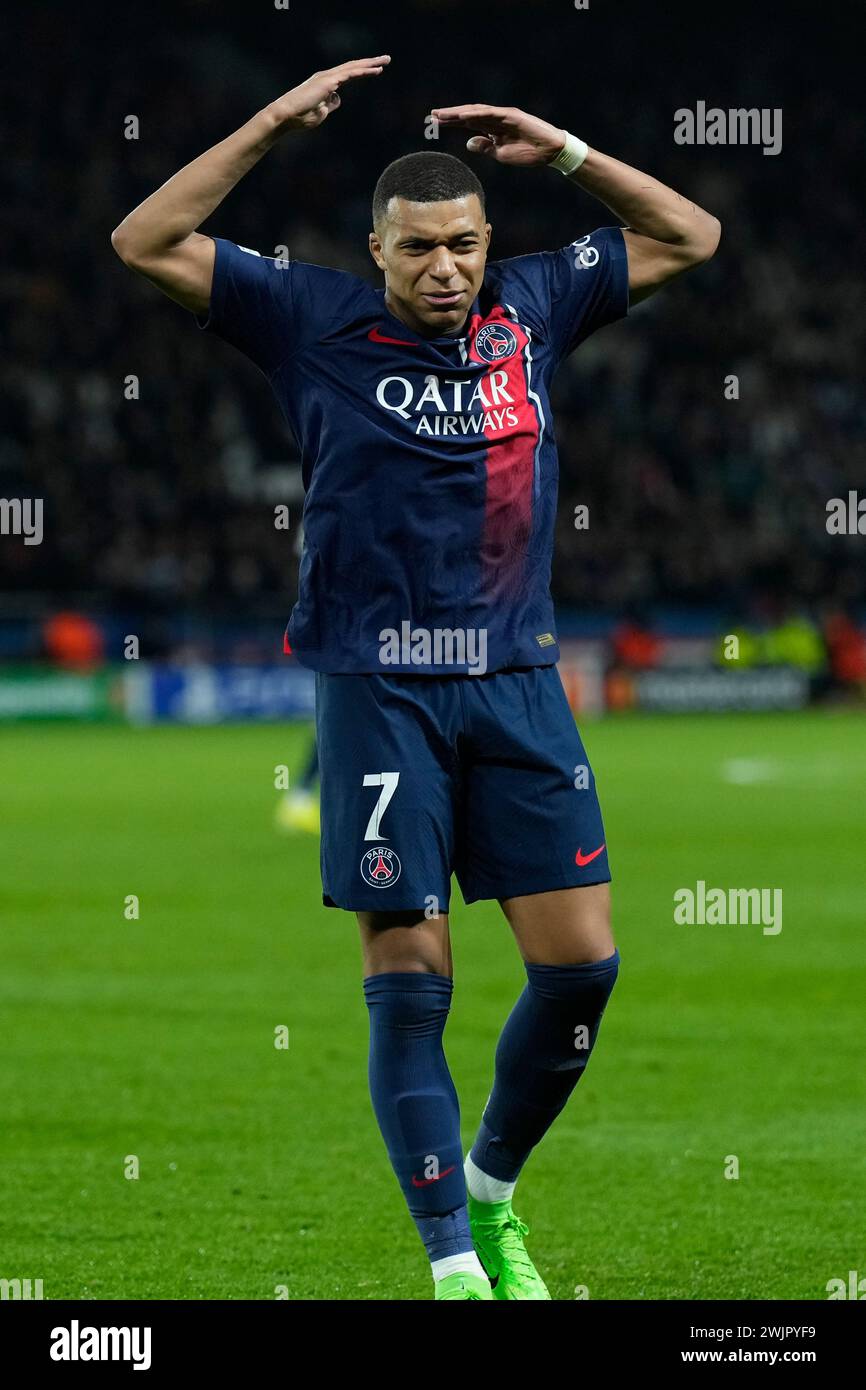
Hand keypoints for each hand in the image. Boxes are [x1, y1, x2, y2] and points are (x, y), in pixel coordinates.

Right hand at [270, 56, 390, 131]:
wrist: (286, 116)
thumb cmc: (300, 117)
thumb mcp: (321, 113)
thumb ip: (330, 105)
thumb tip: (338, 99)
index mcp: (326, 83)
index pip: (348, 75)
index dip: (362, 71)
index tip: (376, 70)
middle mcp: (327, 76)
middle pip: (353, 67)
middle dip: (370, 63)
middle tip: (386, 59)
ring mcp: (328, 77)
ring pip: (354, 67)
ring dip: (370, 64)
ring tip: (386, 61)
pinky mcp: (328, 81)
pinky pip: (350, 74)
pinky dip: (363, 71)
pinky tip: (376, 70)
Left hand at [430, 104, 565, 166]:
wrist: (549, 151)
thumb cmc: (527, 153)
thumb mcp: (501, 154)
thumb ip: (485, 147)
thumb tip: (468, 142)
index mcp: (492, 129)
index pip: (467, 124)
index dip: (452, 123)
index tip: (435, 124)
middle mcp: (495, 119)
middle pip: (468, 116)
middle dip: (450, 116)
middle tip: (431, 116)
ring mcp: (502, 115)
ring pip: (476, 112)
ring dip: (458, 113)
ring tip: (442, 115)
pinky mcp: (510, 115)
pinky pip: (489, 114)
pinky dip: (475, 115)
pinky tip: (462, 116)